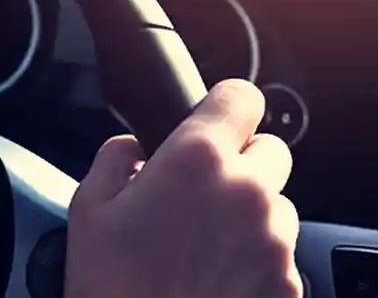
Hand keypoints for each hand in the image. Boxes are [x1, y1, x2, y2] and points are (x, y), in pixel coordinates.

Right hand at [66, 79, 301, 297]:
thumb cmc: (112, 290)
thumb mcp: (88, 207)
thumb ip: (117, 157)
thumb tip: (135, 148)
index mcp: (198, 160)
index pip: (242, 97)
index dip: (225, 108)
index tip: (214, 122)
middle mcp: (247, 193)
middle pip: (271, 151)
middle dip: (241, 166)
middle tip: (202, 195)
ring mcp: (274, 242)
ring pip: (279, 205)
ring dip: (251, 216)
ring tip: (204, 248)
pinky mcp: (289, 284)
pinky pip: (282, 255)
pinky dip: (257, 261)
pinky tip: (216, 279)